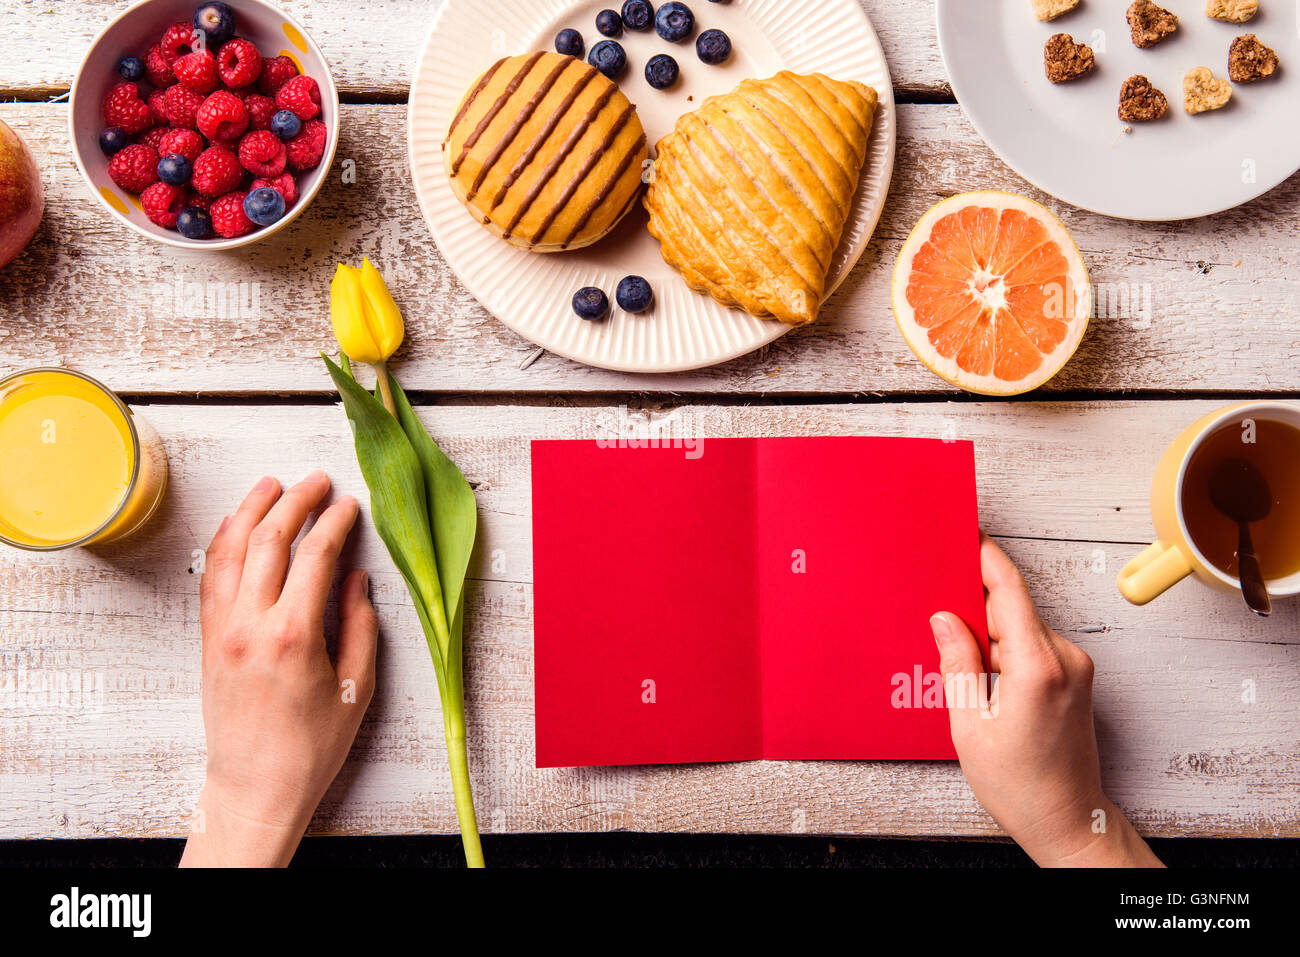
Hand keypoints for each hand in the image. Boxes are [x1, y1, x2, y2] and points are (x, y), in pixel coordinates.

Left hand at [181, 472, 377, 867]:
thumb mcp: (357, 689)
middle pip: (270, 540)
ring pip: (231, 550)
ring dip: (251, 510)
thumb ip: (360, 627)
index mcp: (294, 635)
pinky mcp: (209, 639)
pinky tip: (237, 525)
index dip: (336, 523)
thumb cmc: (310, 748)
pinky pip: (211, 576)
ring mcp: (223, 630)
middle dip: (296, 501)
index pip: (315, 556)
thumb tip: (356, 580)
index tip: (350, 506)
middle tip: (317, 481)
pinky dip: (224, 542)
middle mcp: (251, 625)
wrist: (255, 788)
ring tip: (271, 484)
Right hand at [931, 534, 1161, 867]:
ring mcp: (1077, 668)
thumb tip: (945, 619)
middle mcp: (1066, 659)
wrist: (1070, 821)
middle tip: (941, 622)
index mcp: (1037, 666)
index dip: (985, 557)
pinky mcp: (1077, 677)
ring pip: (1021, 628)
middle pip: (1012, 609)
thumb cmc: (1020, 785)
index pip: (1010, 591)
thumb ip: (957, 663)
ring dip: (990, 637)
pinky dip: (1007, 651)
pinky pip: (1034, 646)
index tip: (966, 534)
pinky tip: (986, 682)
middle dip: (975, 609)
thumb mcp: (970, 725)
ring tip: (966, 675)